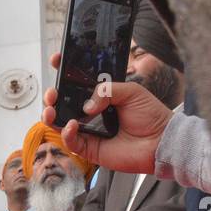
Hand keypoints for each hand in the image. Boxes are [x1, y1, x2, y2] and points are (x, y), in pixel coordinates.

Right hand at [42, 52, 173, 175]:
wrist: (159, 140)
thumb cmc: (150, 114)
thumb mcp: (130, 90)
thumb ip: (107, 90)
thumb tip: (86, 105)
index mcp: (100, 95)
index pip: (77, 83)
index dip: (64, 72)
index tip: (56, 61)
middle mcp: (91, 112)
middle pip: (63, 103)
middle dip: (52, 96)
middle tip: (52, 93)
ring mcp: (88, 131)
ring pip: (60, 123)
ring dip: (51, 115)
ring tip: (51, 110)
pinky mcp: (89, 148)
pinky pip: (71, 142)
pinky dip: (67, 133)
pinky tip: (71, 125)